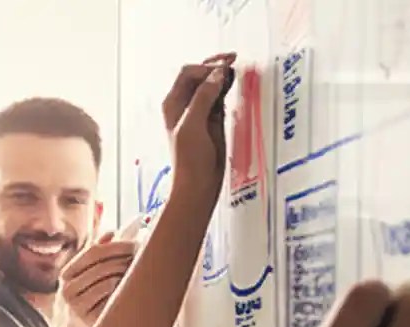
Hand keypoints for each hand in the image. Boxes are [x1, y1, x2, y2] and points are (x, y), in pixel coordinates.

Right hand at [54, 231, 137, 326]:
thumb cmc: (85, 304)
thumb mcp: (85, 279)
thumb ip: (95, 256)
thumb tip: (111, 233)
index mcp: (66, 274)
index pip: (93, 251)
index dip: (116, 246)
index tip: (135, 243)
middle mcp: (67, 288)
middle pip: (102, 264)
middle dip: (125, 258)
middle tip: (143, 257)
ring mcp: (76, 304)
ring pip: (108, 278)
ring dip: (126, 273)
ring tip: (137, 274)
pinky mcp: (86, 317)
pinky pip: (109, 295)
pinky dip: (121, 289)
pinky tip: (128, 290)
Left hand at [162, 52, 235, 207]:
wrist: (198, 183)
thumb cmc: (189, 160)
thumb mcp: (193, 125)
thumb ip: (203, 97)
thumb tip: (217, 75)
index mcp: (173, 104)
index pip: (188, 73)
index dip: (206, 68)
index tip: (223, 71)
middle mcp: (184, 106)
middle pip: (199, 75)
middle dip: (215, 65)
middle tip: (233, 59)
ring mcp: (199, 112)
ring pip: (210, 85)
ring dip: (222, 76)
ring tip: (236, 69)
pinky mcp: (212, 121)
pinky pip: (219, 98)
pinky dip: (227, 89)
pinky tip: (234, 86)